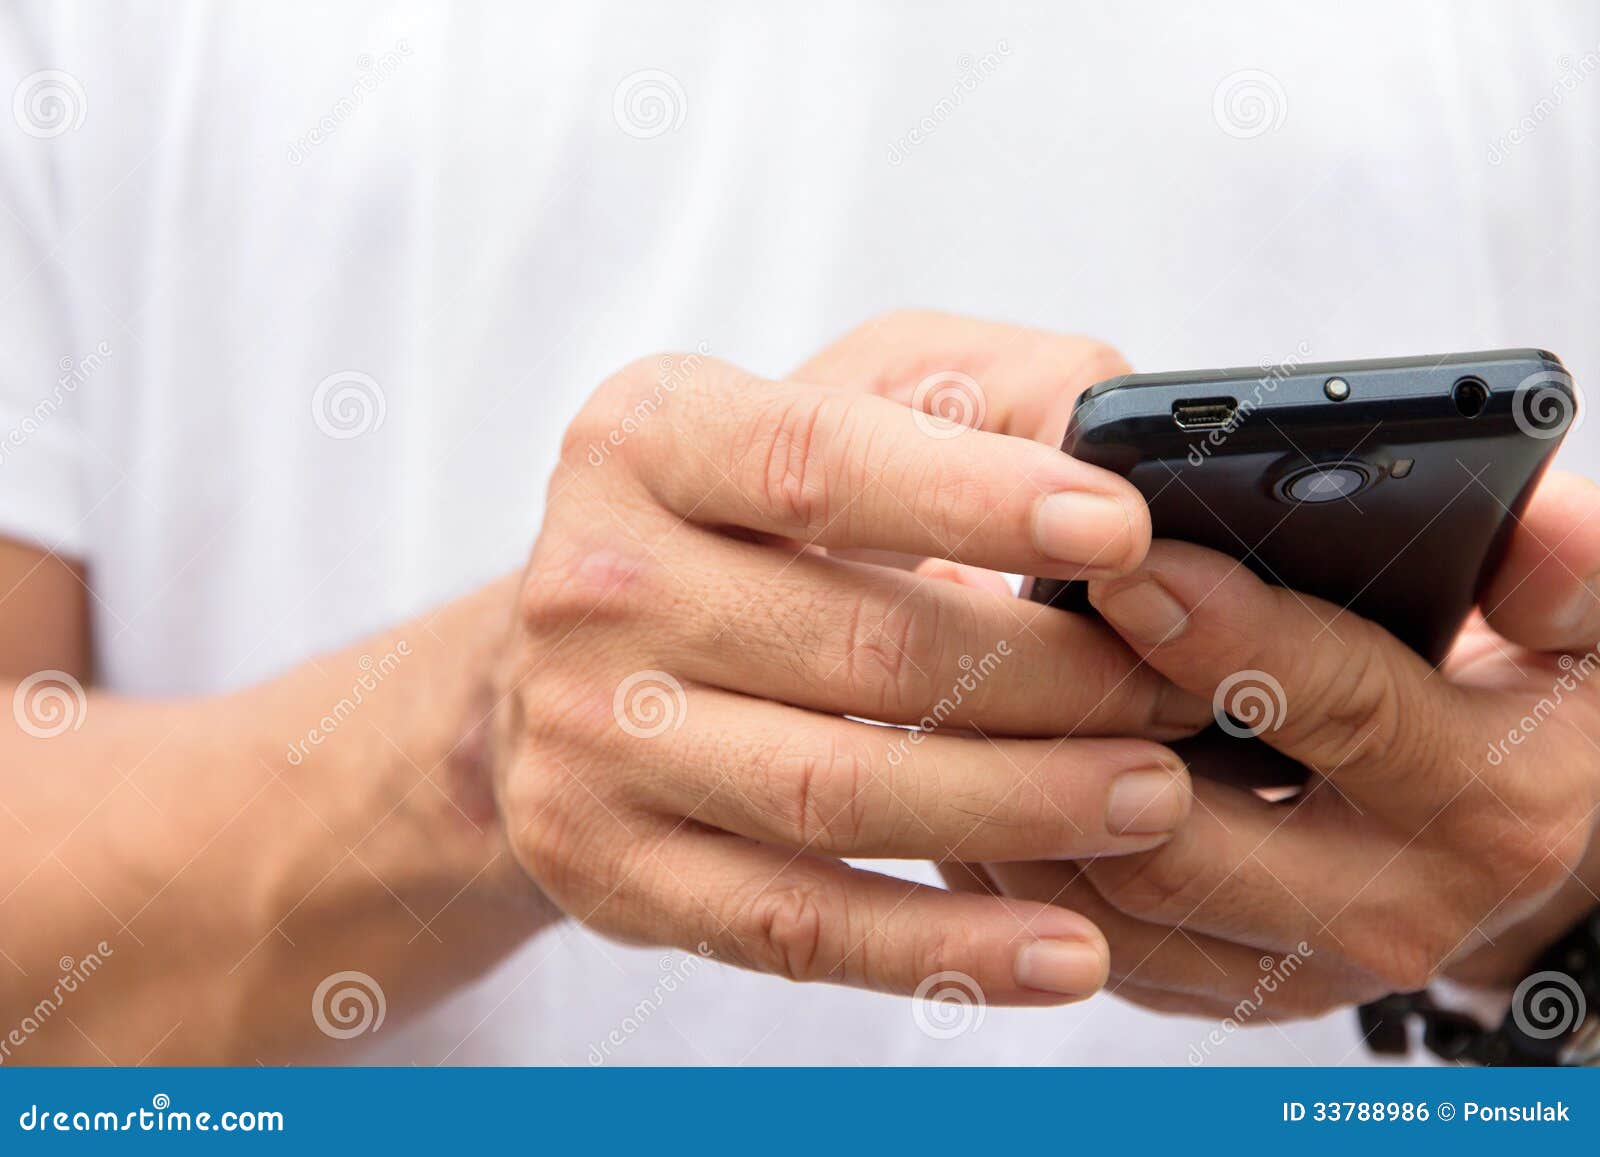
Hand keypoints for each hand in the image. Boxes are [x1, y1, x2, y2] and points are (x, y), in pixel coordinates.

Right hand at [489, 312, 1213, 1002]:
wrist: (572, 662)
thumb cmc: (741, 519)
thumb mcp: (829, 403)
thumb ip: (972, 392)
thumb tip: (1116, 429)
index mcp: (647, 439)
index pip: (820, 462)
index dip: (976, 498)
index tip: (1121, 531)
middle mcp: (595, 585)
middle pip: (858, 645)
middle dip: (1051, 677)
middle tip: (1178, 690)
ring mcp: (591, 740)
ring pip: (838, 793)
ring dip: (1022, 806)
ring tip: (1153, 799)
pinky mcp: (611, 868)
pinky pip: (800, 925)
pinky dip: (944, 948)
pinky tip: (1064, 950)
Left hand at [949, 471, 1599, 1019]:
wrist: (1517, 844)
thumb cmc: (1534, 707)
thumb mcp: (1583, 630)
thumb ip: (1569, 568)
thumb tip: (1541, 532)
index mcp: (1484, 799)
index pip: (1337, 710)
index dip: (1225, 630)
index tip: (1124, 561)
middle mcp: (1385, 904)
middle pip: (1186, 836)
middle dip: (1078, 725)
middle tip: (985, 618)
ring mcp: (1290, 962)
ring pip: (1108, 899)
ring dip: (1019, 790)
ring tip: (954, 671)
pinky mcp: (1217, 984)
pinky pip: (1081, 933)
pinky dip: (1012, 847)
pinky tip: (974, 751)